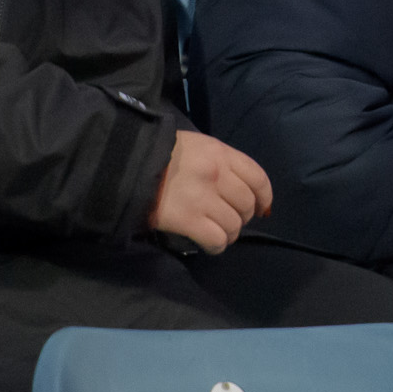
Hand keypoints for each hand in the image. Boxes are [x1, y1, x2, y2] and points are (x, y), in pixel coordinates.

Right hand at [148, 129, 273, 254]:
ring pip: (234, 225)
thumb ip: (220, 162)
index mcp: (220, 153)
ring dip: (229, 233)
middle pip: (247, 205)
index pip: (258, 177)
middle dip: (243, 217)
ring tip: (216, 232)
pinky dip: (217, 245)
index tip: (262, 208)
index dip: (264, 197)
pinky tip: (208, 242)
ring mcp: (203, 198)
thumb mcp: (196, 146)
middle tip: (228, 219)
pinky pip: (217, 240)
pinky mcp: (188, 220)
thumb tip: (240, 186)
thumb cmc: (163, 154)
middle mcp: (217, 174)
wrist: (128, 165)